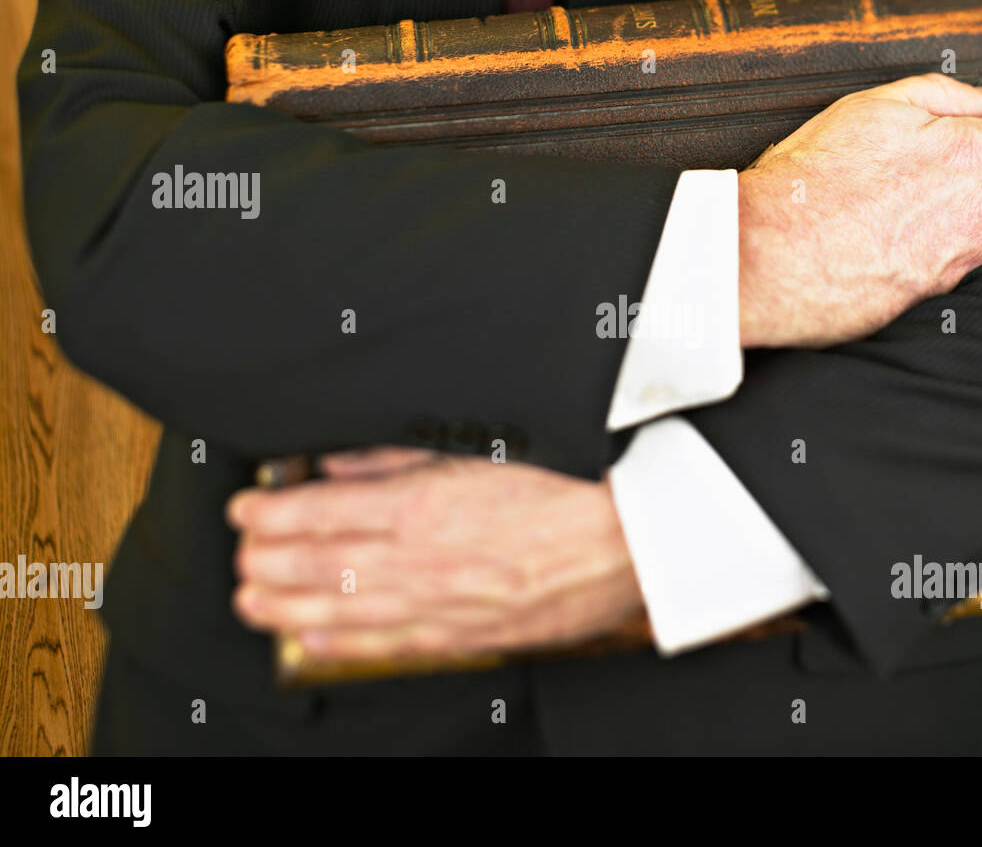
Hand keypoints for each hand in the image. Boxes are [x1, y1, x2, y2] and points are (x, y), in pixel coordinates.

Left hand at [226, 448, 645, 660]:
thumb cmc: (567, 484)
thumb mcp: (479, 447)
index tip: (246, 508)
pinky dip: (344, 645)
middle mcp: (420, 559)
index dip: (271, 513)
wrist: (631, 537)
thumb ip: (399, 456)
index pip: (320, 511)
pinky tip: (314, 642)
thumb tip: (340, 461)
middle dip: (265, 563)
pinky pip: (389, 645)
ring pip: (341, 611)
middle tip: (239, 558)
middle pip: (318, 565)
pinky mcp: (465, 634)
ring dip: (287, 609)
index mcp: (420, 503)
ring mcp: (439, 603)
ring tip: (252, 604)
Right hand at [737, 73, 981, 347]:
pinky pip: (976, 259)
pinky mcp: (937, 290)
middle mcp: (981, 211)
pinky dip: (968, 240)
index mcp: (973, 155)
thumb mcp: (875, 107)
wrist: (772, 257)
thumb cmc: (815, 179)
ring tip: (961, 193)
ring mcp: (963, 257)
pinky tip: (930, 229)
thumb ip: (947, 96)